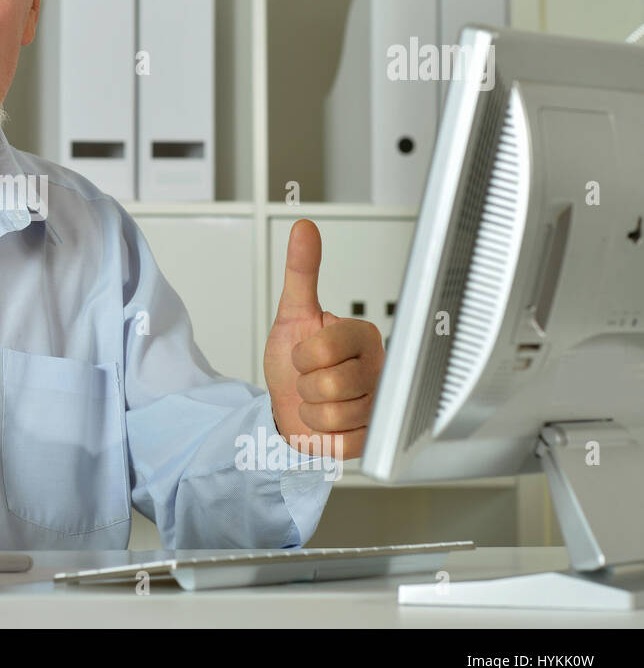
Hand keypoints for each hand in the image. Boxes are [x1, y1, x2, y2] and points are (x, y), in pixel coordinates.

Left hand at [263, 220, 383, 459]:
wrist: (288, 406)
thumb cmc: (294, 361)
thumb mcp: (293, 314)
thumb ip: (300, 271)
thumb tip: (304, 228)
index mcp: (364, 335)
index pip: (323, 349)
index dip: (302, 356)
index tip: (307, 353)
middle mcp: (379, 369)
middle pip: (328, 384)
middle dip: (305, 384)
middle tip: (311, 379)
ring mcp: (380, 405)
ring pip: (331, 413)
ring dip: (311, 410)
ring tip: (318, 399)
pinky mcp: (374, 437)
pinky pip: (340, 440)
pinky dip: (322, 434)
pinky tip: (329, 422)